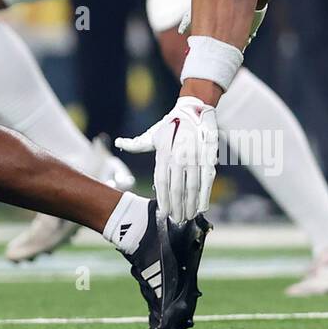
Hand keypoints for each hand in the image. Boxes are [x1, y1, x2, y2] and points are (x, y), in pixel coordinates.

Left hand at [116, 96, 218, 222]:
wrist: (193, 109)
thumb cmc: (170, 124)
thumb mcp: (152, 135)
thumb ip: (136, 144)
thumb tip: (119, 143)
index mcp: (163, 153)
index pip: (162, 182)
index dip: (164, 199)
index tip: (164, 213)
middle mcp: (178, 157)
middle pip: (177, 188)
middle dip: (177, 207)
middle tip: (177, 220)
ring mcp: (194, 157)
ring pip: (193, 187)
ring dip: (191, 205)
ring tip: (188, 217)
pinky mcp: (208, 156)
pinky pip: (207, 179)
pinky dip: (205, 195)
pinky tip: (203, 207)